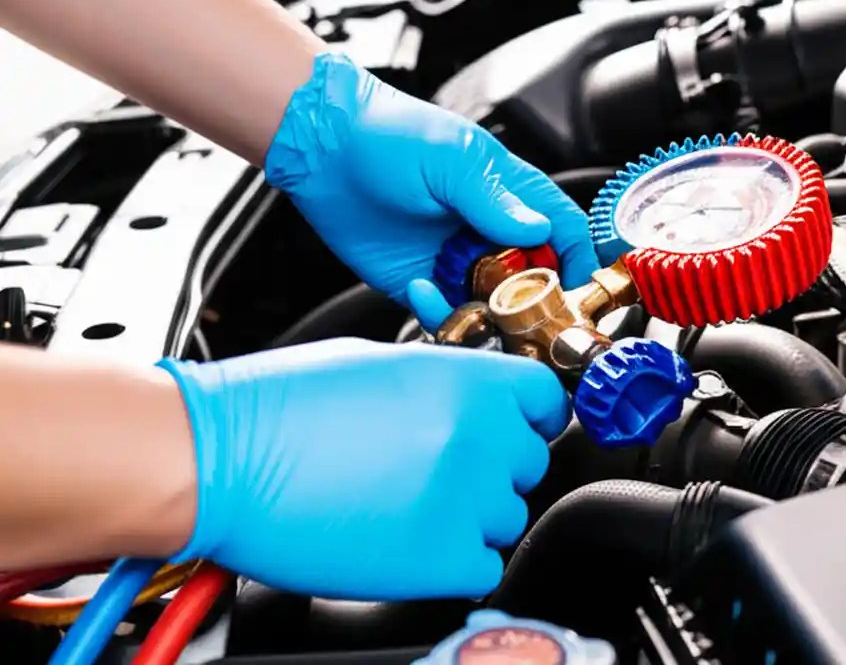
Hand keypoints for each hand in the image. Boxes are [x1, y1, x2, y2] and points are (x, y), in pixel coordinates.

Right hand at [158, 339, 568, 599]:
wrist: (216, 458)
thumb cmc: (277, 405)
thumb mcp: (381, 362)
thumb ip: (446, 383)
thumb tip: (479, 403)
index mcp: (466, 380)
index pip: (546, 402)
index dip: (530, 418)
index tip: (516, 430)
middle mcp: (476, 437)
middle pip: (527, 463)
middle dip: (492, 468)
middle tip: (437, 471)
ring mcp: (461, 500)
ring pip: (506, 518)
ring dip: (470, 517)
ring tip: (408, 505)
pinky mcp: (437, 559)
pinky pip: (483, 566)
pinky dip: (454, 562)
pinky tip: (409, 540)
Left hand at [264, 53, 599, 327]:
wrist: (324, 148)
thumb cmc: (391, 134)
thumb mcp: (452, 160)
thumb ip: (496, 200)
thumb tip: (539, 231)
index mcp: (511, 195)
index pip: (564, 233)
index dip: (578, 262)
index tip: (576, 290)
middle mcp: (489, 233)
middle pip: (536, 280)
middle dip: (537, 302)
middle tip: (522, 311)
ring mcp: (457, 261)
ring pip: (495, 307)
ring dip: (490, 317)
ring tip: (470, 306)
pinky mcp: (423, 284)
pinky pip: (447, 315)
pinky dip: (441, 315)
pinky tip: (422, 290)